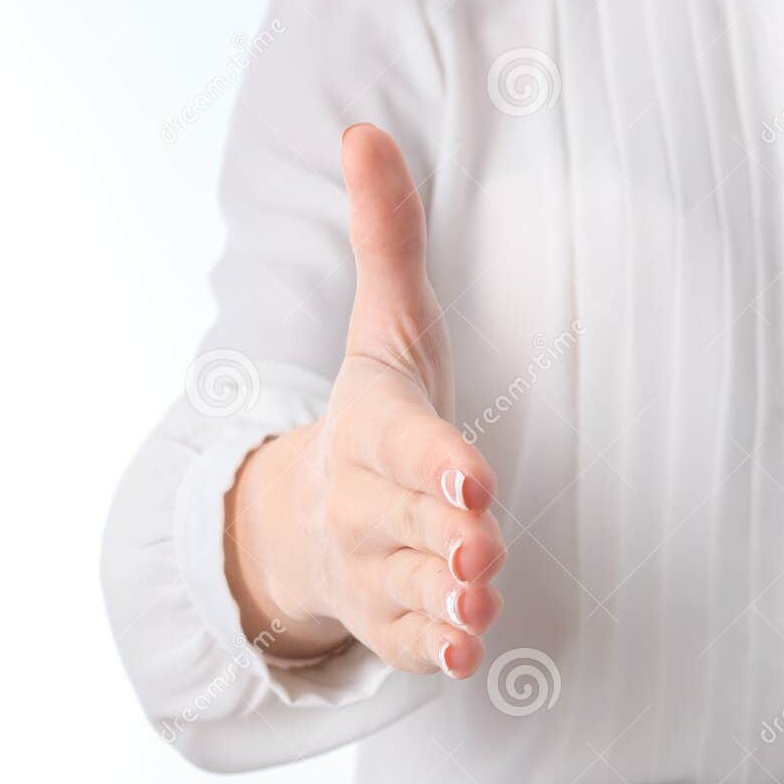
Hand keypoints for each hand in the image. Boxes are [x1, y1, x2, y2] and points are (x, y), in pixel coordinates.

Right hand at [224, 124, 504, 678]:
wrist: (301, 516)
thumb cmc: (372, 414)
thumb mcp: (384, 329)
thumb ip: (388, 240)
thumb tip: (366, 132)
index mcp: (372, 428)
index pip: (401, 441)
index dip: (432, 460)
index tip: (470, 472)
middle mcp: (362, 500)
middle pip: (402, 519)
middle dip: (442, 532)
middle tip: (483, 546)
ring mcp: (369, 564)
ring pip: (406, 585)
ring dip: (444, 597)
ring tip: (481, 602)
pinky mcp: (383, 616)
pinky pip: (405, 640)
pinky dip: (434, 649)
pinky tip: (468, 652)